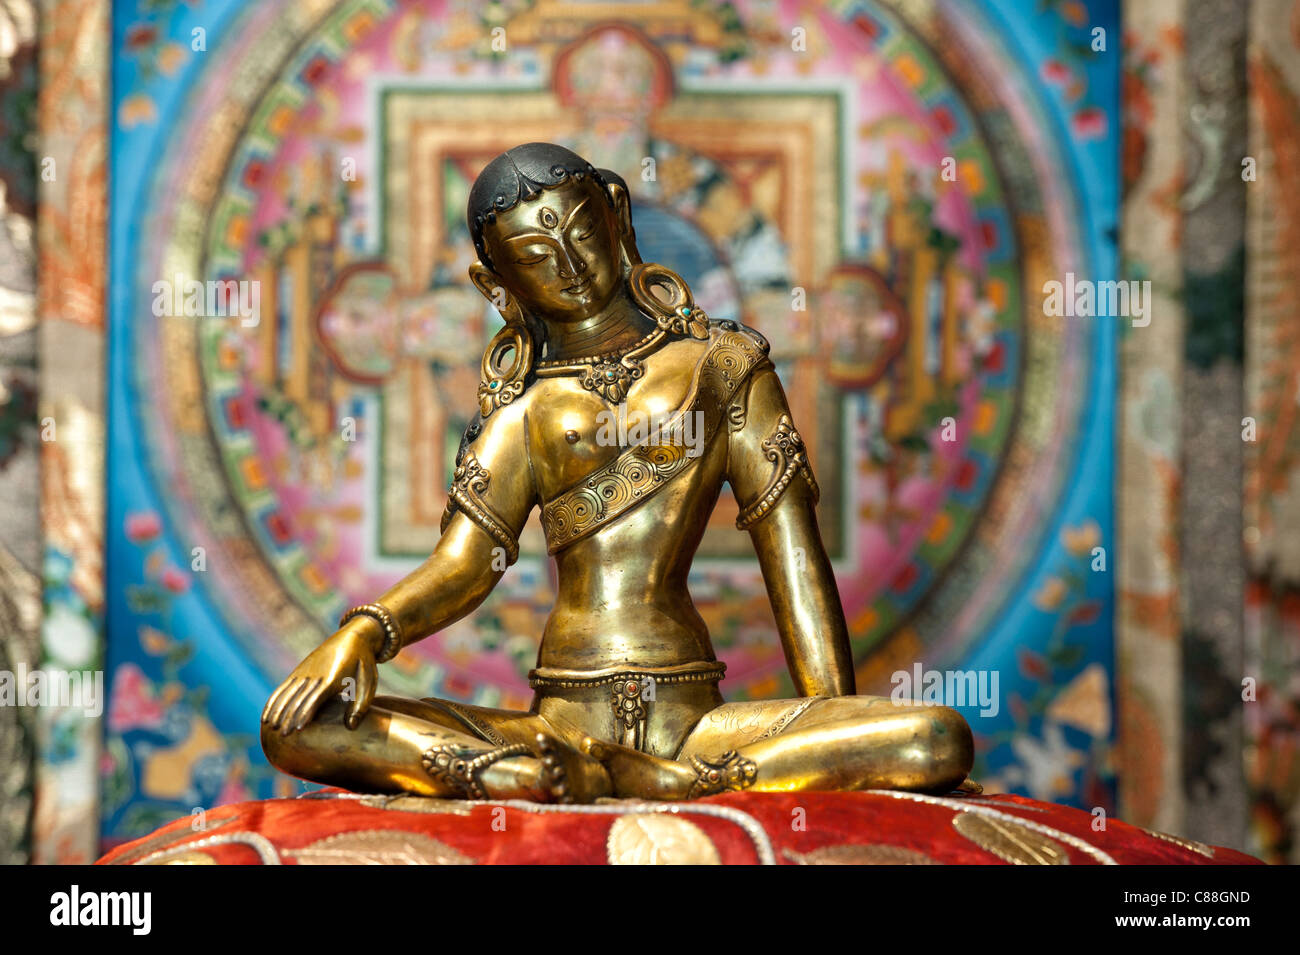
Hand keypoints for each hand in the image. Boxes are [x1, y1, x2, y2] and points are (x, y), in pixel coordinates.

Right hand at [260, 617, 383, 734]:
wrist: (355, 637)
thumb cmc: (364, 665)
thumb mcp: (368, 683)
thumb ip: (360, 705)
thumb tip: (350, 727)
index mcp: (333, 677)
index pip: (316, 697)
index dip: (306, 712)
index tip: (298, 729)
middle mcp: (316, 674)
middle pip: (298, 697)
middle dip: (289, 717)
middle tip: (282, 735)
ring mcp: (305, 671)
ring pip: (287, 692)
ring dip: (278, 710)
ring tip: (270, 728)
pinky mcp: (300, 671)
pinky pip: (283, 687)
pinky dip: (274, 700)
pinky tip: (266, 715)